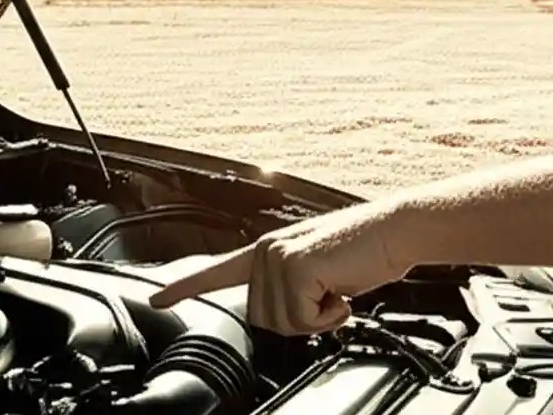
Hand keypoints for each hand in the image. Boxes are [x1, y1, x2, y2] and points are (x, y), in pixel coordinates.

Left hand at [147, 203, 408, 335]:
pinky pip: (303, 319)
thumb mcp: (317, 272)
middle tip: (327, 296)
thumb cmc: (363, 252)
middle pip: (263, 319)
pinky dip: (328, 316)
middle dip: (300, 319)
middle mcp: (266, 251)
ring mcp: (277, 257)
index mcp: (267, 250)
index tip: (157, 298)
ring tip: (335, 288)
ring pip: (283, 322)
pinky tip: (341, 291)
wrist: (394, 230)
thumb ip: (289, 288)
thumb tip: (279, 313)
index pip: (217, 271)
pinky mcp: (296, 266)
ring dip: (316, 318)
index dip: (185, 287)